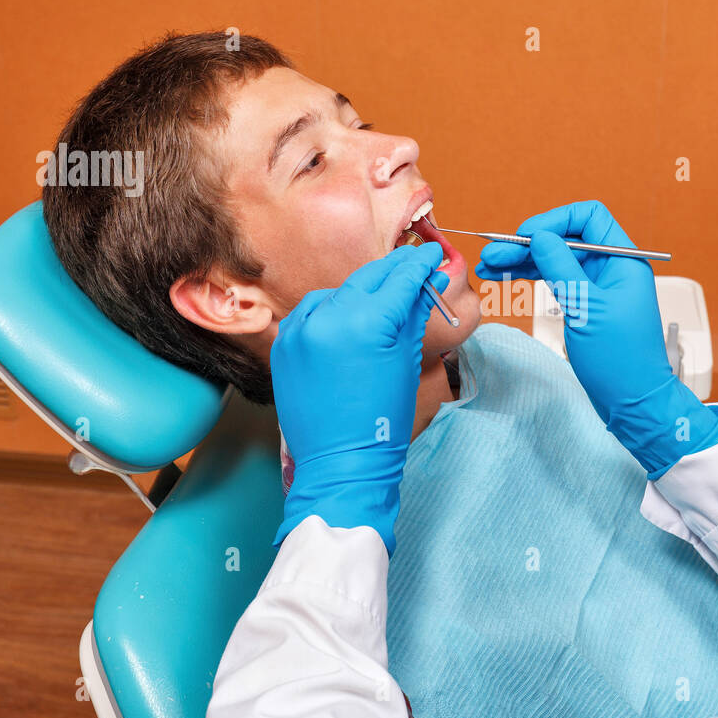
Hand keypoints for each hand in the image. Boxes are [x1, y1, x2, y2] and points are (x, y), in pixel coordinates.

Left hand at [271, 242, 448, 552]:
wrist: (341, 463)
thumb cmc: (382, 421)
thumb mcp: (407, 364)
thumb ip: (413, 315)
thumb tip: (426, 283)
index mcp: (367, 323)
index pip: (400, 279)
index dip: (420, 264)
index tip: (433, 254)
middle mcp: (329, 317)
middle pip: (369, 279)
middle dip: (394, 271)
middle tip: (415, 262)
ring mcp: (301, 329)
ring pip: (339, 292)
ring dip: (362, 290)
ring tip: (383, 297)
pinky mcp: (284, 343)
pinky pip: (312, 311)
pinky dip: (332, 309)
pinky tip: (348, 318)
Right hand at [476, 201, 717, 477]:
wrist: (634, 403)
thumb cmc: (620, 359)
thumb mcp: (586, 308)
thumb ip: (562, 268)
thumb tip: (539, 236)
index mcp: (622, 260)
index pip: (588, 218)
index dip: (554, 220)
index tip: (524, 236)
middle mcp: (611, 268)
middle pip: (565, 240)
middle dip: (527, 244)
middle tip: (491, 255)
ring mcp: (598, 288)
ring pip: (556, 261)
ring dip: (523, 262)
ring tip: (488, 267)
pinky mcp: (586, 306)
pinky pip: (557, 281)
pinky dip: (533, 279)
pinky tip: (506, 279)